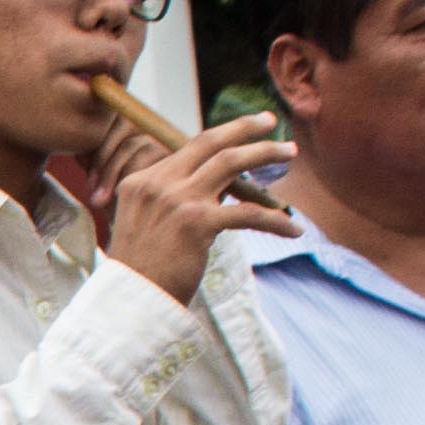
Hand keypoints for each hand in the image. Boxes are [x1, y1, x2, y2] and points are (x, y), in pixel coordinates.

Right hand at [96, 105, 301, 299]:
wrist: (131, 301)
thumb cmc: (139, 272)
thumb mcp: (141, 224)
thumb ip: (167, 201)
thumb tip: (213, 191)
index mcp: (141, 181)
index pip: (186, 150)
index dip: (218, 139)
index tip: (240, 134)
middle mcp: (158, 184)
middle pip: (209, 142)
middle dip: (245, 128)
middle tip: (270, 122)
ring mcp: (179, 200)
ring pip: (231, 162)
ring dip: (266, 153)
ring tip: (289, 153)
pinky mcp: (199, 223)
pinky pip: (249, 213)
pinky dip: (275, 221)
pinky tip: (293, 229)